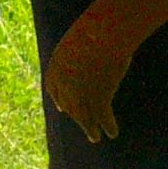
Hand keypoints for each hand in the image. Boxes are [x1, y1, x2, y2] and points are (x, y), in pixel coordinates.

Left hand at [45, 16, 132, 143]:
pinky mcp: (98, 97)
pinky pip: (103, 117)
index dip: (60, 101)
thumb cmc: (93, 30)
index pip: (54, 90)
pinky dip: (108, 126)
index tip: (64, 110)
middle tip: (85, 128)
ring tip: (96, 138)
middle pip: (70, 106)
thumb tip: (91, 51)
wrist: (101, 34)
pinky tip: (113, 133)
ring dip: (91, 129)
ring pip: (85, 117)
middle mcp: (63, 84)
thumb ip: (80, 51)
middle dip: (77, 118)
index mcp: (55, 67)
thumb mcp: (80, 40)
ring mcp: (80, 93)